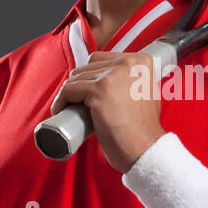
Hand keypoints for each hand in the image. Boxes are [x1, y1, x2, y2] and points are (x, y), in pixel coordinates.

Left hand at [50, 51, 165, 173]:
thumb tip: (109, 77)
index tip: (86, 92)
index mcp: (140, 61)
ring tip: (71, 109)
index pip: (102, 58)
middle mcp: (128, 62)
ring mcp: (113, 75)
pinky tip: (61, 110)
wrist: (145, 149)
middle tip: (79, 103)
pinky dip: (61, 101)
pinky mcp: (99, 89)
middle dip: (80, 84)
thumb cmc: (143, 129)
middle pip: (88, 66)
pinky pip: (69, 89)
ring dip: (69, 93)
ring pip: (77, 77)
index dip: (91, 76)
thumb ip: (133, 79)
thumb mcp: (146, 92)